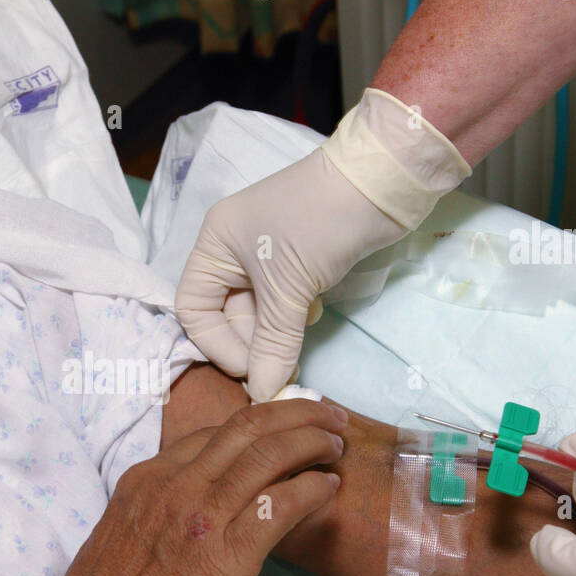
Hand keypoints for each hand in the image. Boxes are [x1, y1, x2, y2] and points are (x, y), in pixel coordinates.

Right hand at [78, 397, 347, 575]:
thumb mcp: (124, 535)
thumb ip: (162, 509)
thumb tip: (207, 505)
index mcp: (145, 479)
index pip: (214, 433)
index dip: (259, 422)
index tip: (286, 424)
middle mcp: (173, 487)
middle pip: (247, 427)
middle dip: (298, 414)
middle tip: (330, 418)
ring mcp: (199, 520)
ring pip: (269, 455)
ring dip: (313, 443)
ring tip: (337, 447)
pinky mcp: (226, 560)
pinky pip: (282, 505)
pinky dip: (313, 489)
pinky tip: (327, 490)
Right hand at [174, 88, 470, 402]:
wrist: (382, 180)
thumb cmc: (321, 223)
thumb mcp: (289, 286)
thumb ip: (273, 343)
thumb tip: (262, 395)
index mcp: (215, 244)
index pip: (193, 308)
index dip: (217, 344)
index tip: (250, 368)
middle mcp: (234, 251)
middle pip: (227, 315)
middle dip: (252, 346)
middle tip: (281, 374)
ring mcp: (268, 257)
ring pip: (259, 314)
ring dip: (275, 339)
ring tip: (297, 359)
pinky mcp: (299, 264)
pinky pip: (284, 306)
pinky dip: (294, 323)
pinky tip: (314, 321)